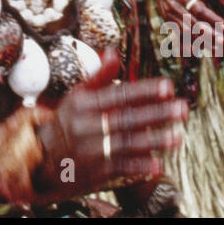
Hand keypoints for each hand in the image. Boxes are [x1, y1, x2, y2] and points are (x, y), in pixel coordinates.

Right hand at [35, 52, 186, 200]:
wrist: (40, 160)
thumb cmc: (66, 122)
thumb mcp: (77, 97)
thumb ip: (99, 77)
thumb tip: (114, 51)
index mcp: (83, 104)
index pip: (119, 95)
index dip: (144, 91)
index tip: (168, 86)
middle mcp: (86, 126)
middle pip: (126, 119)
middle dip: (157, 114)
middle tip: (182, 109)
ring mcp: (90, 151)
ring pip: (126, 144)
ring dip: (153, 141)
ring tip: (177, 136)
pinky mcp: (93, 173)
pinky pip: (119, 168)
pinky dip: (138, 167)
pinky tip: (157, 165)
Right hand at [147, 0, 223, 41]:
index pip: (200, 9)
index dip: (212, 18)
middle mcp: (175, 6)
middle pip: (193, 23)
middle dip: (209, 33)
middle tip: (222, 41)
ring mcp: (170, 14)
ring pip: (186, 31)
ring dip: (201, 40)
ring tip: (215, 47)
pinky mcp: (167, 19)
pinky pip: (178, 33)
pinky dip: (188, 42)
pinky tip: (199, 49)